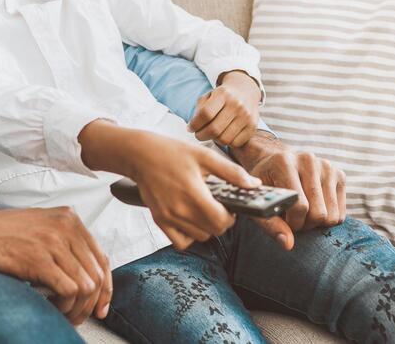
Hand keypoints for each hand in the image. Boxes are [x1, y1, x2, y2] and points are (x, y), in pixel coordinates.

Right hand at [0, 198, 111, 324]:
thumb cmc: (0, 234)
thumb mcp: (41, 228)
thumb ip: (65, 244)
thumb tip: (86, 277)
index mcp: (70, 218)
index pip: (102, 259)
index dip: (106, 288)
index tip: (101, 308)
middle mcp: (67, 226)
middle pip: (97, 275)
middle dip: (91, 304)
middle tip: (77, 317)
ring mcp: (54, 242)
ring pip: (86, 286)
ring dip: (77, 308)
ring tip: (62, 315)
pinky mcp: (40, 259)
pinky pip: (69, 291)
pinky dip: (64, 306)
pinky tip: (51, 308)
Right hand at [79, 122, 260, 248]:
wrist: (140, 155)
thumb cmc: (172, 152)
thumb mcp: (205, 156)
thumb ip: (232, 172)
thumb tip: (254, 184)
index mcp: (193, 193)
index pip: (221, 221)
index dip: (231, 215)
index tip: (230, 205)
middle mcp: (179, 210)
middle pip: (213, 231)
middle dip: (222, 221)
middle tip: (219, 206)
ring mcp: (168, 218)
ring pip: (199, 237)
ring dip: (207, 228)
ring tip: (203, 209)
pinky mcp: (160, 221)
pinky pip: (181, 242)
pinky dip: (189, 235)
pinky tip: (190, 219)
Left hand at [188, 70, 261, 146]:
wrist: (245, 91)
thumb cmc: (222, 97)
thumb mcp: (208, 96)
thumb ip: (199, 109)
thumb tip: (192, 128)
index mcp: (223, 94)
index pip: (205, 113)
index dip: (194, 124)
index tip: (190, 128)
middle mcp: (236, 104)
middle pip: (214, 129)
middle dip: (201, 135)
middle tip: (198, 134)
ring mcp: (246, 116)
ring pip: (224, 139)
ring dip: (214, 140)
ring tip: (211, 134)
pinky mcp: (253, 126)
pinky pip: (235, 143)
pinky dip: (227, 142)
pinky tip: (224, 135)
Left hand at [231, 133, 346, 249]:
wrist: (276, 162)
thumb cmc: (265, 184)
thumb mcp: (259, 201)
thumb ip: (270, 223)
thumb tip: (288, 244)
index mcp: (284, 162)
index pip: (299, 206)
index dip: (293, 224)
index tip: (285, 223)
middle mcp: (308, 160)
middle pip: (319, 213)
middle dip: (306, 225)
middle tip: (294, 220)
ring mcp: (326, 166)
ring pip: (332, 216)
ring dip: (317, 224)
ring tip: (303, 214)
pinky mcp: (339, 175)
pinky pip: (340, 213)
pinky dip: (327, 218)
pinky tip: (314, 207)